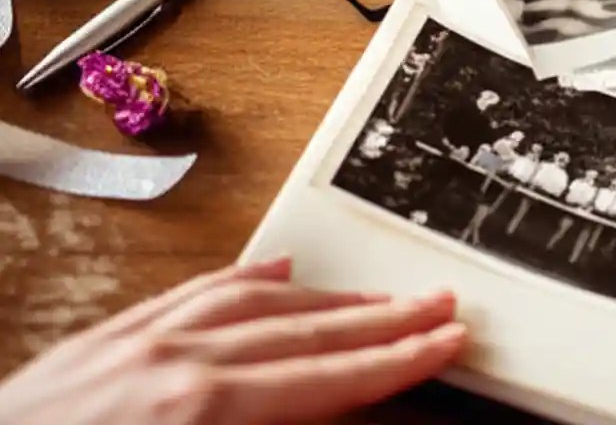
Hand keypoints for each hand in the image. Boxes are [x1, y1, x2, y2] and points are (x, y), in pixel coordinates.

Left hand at [0, 257, 466, 423]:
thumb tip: (340, 415)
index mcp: (204, 408)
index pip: (331, 377)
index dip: (398, 360)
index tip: (445, 341)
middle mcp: (178, 361)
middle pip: (307, 330)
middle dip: (383, 317)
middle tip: (437, 301)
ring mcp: (140, 343)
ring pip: (258, 302)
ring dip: (328, 298)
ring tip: (377, 295)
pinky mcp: (107, 340)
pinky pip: (192, 292)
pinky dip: (245, 279)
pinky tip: (276, 270)